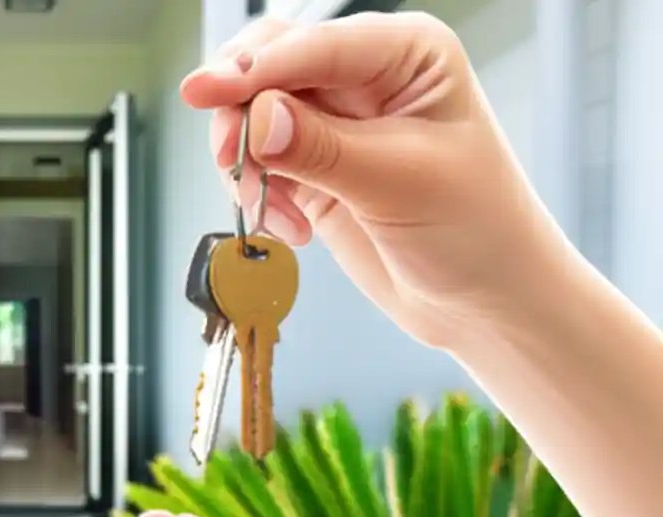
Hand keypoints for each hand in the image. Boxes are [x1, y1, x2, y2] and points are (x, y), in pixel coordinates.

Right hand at [179, 11, 573, 349]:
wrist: (482, 301)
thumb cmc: (476, 230)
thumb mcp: (400, 183)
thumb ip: (322, 148)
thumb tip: (257, 119)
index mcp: (406, 53)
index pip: (315, 45)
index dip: (256, 68)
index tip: (203, 92)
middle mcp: (365, 75)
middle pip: (269, 63)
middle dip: (240, 109)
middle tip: (230, 158)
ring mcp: (333, 121)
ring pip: (251, 112)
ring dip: (246, 161)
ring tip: (278, 212)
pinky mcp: (310, 164)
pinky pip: (255, 160)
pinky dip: (256, 192)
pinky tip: (290, 226)